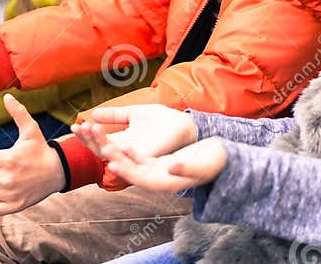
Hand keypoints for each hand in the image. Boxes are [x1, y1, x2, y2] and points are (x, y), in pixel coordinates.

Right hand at [71, 104, 197, 160]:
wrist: (187, 127)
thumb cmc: (163, 121)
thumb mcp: (134, 114)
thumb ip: (115, 115)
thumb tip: (93, 113)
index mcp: (123, 143)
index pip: (99, 142)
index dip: (86, 136)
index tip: (73, 126)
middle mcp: (128, 153)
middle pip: (103, 150)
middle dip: (89, 139)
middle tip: (77, 128)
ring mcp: (139, 159)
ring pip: (115, 156)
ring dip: (102, 145)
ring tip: (91, 131)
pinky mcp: (152, 160)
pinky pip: (135, 160)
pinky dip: (122, 154)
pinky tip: (112, 146)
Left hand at [102, 137, 227, 191]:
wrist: (218, 159)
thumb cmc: (213, 163)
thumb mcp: (201, 166)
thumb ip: (186, 167)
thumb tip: (171, 166)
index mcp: (166, 183)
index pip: (143, 179)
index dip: (128, 171)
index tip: (113, 163)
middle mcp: (157, 178)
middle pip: (132, 170)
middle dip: (116, 159)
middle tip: (101, 148)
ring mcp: (155, 170)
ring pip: (131, 162)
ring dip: (116, 152)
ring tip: (104, 142)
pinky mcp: (156, 161)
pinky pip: (137, 155)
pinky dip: (126, 148)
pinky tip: (116, 138)